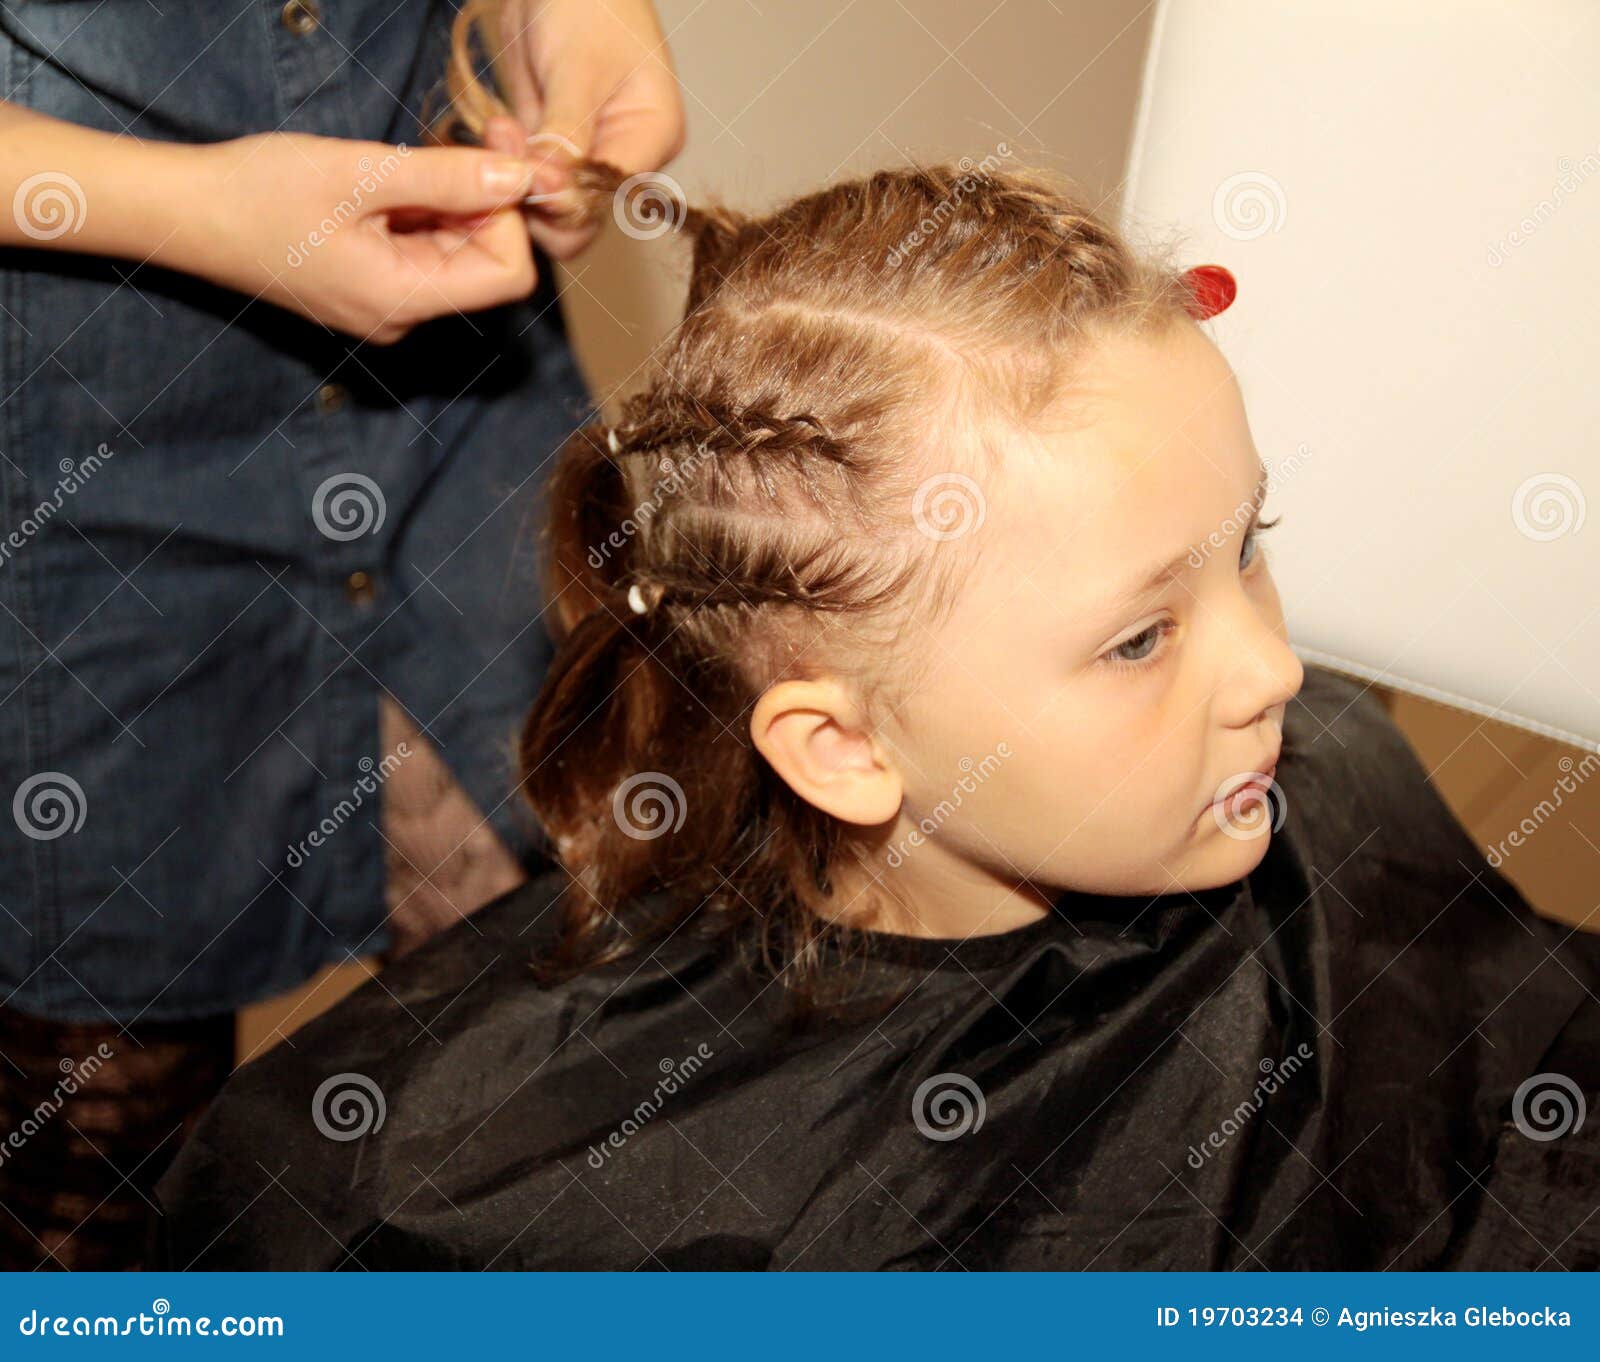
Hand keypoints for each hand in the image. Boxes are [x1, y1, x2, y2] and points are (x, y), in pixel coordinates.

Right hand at [186, 131, 541, 343]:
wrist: (185, 213)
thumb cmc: (257, 193)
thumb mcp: (358, 172)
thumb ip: (446, 177)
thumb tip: (520, 176)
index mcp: (402, 300)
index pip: (507, 273)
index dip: (512, 214)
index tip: (499, 154)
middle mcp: (402, 314)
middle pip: (486, 258)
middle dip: (491, 194)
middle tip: (484, 126)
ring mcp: (387, 302)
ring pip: (456, 247)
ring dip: (458, 194)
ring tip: (425, 146)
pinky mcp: (372, 282)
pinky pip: (422, 245)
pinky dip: (427, 204)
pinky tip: (400, 171)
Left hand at [491, 0, 685, 257]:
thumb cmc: (589, 3)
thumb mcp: (578, 67)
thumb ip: (566, 132)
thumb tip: (551, 190)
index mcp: (652, 139)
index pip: (609, 201)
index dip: (564, 200)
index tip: (524, 172)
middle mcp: (626, 158)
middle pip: (581, 216)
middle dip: (535, 192)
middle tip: (504, 141)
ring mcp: (590, 157)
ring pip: (549, 203)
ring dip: (515, 178)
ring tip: (500, 129)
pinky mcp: (557, 149)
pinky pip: (531, 178)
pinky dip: (508, 164)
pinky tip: (498, 130)